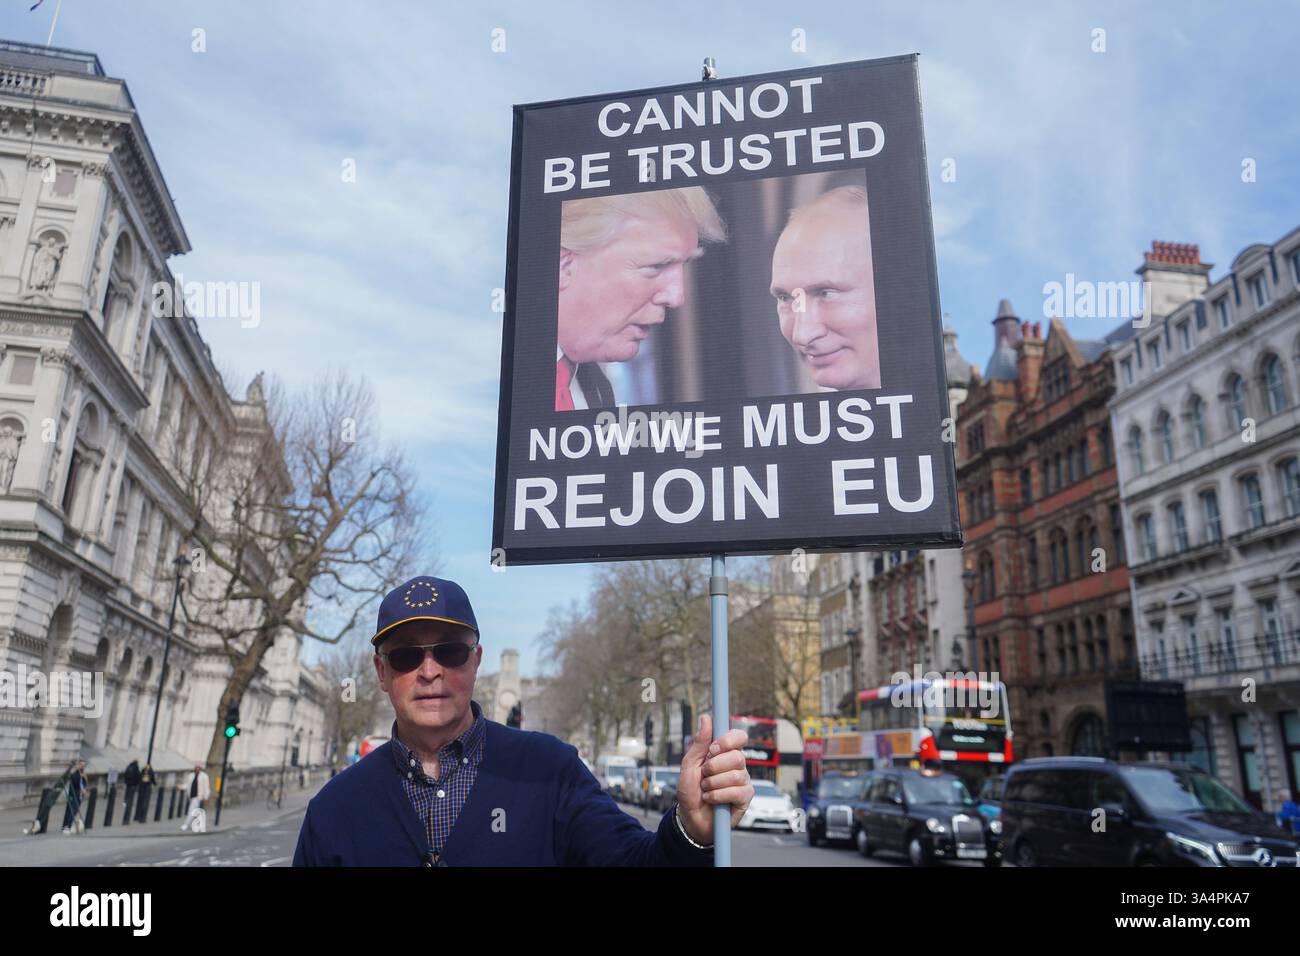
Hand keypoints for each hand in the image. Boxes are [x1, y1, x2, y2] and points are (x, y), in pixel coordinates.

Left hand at [676, 714, 753, 844]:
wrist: (690, 817)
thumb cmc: (690, 790)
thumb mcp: (689, 764)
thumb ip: (699, 742)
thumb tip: (706, 717)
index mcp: (724, 753)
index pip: (739, 736)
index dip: (728, 740)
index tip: (712, 749)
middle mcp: (737, 765)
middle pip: (737, 756)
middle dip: (714, 767)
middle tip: (704, 775)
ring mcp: (743, 781)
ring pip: (735, 775)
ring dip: (713, 784)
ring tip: (706, 789)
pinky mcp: (745, 798)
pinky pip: (737, 791)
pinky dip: (718, 795)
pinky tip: (712, 799)